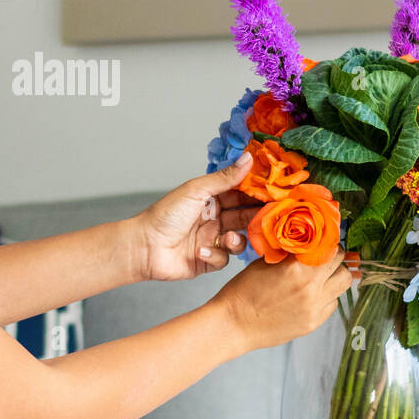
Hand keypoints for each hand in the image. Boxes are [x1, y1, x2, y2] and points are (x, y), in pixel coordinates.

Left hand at [131, 153, 262, 281]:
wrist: (144, 247)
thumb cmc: (165, 215)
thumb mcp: (197, 191)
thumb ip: (225, 178)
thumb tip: (248, 158)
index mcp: (211, 199)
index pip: (241, 194)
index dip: (257, 193)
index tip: (275, 192)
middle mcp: (215, 219)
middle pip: (245, 217)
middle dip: (256, 218)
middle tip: (269, 218)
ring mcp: (213, 240)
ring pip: (240, 240)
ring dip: (237, 240)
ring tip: (227, 239)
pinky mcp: (209, 260)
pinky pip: (225, 259)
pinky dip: (216, 255)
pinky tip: (200, 251)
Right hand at [212, 247, 352, 351]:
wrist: (234, 324)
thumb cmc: (244, 291)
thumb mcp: (266, 262)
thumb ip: (292, 254)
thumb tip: (310, 242)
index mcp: (299, 269)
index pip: (332, 249)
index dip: (329, 244)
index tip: (325, 243)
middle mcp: (312, 288)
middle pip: (343, 267)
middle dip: (336, 260)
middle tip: (325, 259)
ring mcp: (315, 308)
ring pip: (343, 286)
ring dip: (335, 278)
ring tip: (321, 277)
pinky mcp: (314, 323)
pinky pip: (333, 303)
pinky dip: (327, 296)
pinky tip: (311, 295)